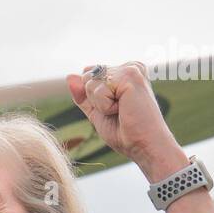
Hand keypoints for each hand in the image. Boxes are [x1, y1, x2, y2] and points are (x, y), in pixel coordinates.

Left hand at [66, 61, 185, 177]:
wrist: (144, 145)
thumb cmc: (125, 132)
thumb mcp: (97, 112)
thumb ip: (83, 95)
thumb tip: (70, 76)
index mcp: (124, 73)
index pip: (88, 75)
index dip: (92, 98)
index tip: (115, 109)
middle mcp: (129, 67)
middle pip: (86, 76)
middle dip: (94, 100)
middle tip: (118, 111)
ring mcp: (131, 69)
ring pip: (90, 82)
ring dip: (100, 104)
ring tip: (122, 110)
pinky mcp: (130, 75)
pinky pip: (98, 90)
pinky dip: (104, 105)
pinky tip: (124, 109)